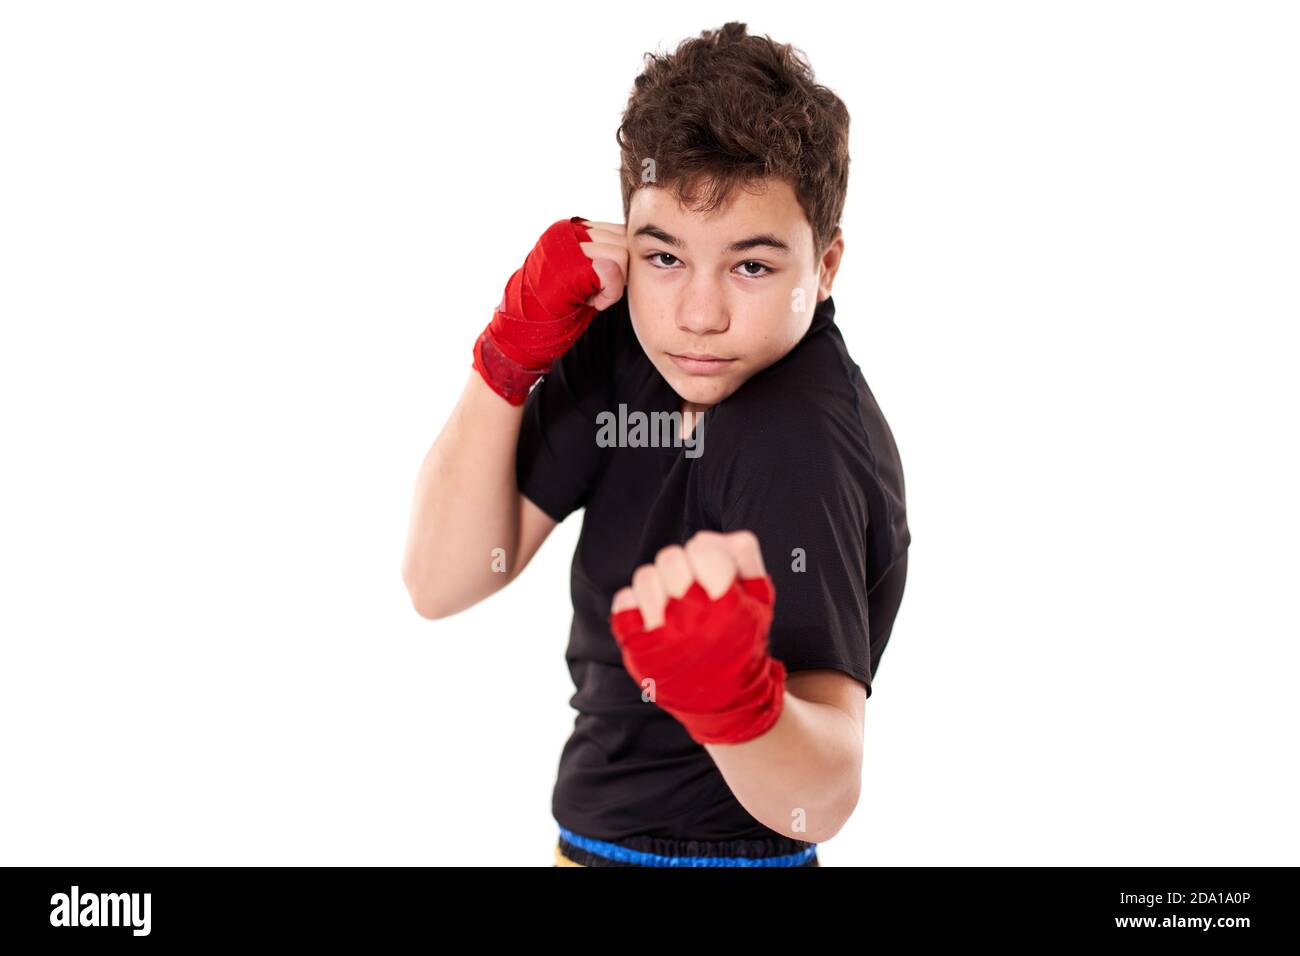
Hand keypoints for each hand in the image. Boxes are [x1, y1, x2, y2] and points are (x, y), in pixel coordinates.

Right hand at [471, 217, 627, 404]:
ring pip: (622, 254)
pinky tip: (591, 303)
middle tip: (593, 293)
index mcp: (569, 229)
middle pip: (624, 241)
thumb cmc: (553, 307)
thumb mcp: (576, 273)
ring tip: (589, 297)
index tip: (596, 285)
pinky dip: (610, 294)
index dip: (618, 262)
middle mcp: (569, 230)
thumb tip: (635, 249)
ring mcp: (569, 244)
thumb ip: (599, 254)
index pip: (618, 232)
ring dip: (613, 285)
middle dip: (619, 272)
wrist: (525, 328)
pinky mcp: (574, 263)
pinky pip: (614, 272)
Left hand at [608, 530, 786, 744]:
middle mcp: (693, 621)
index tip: (713, 571)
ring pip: (645, 577)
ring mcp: (662, 637)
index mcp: (728, 606)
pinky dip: (635, 603)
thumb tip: (707, 536)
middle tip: (692, 587)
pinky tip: (652, 615)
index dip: (708, 554)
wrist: (724, 700)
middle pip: (670, 558)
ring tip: (672, 602)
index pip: (703, 548)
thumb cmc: (742, 641)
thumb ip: (744, 555)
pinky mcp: (638, 649)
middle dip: (683, 566)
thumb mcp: (760, 599)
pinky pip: (624, 601)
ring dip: (659, 583)